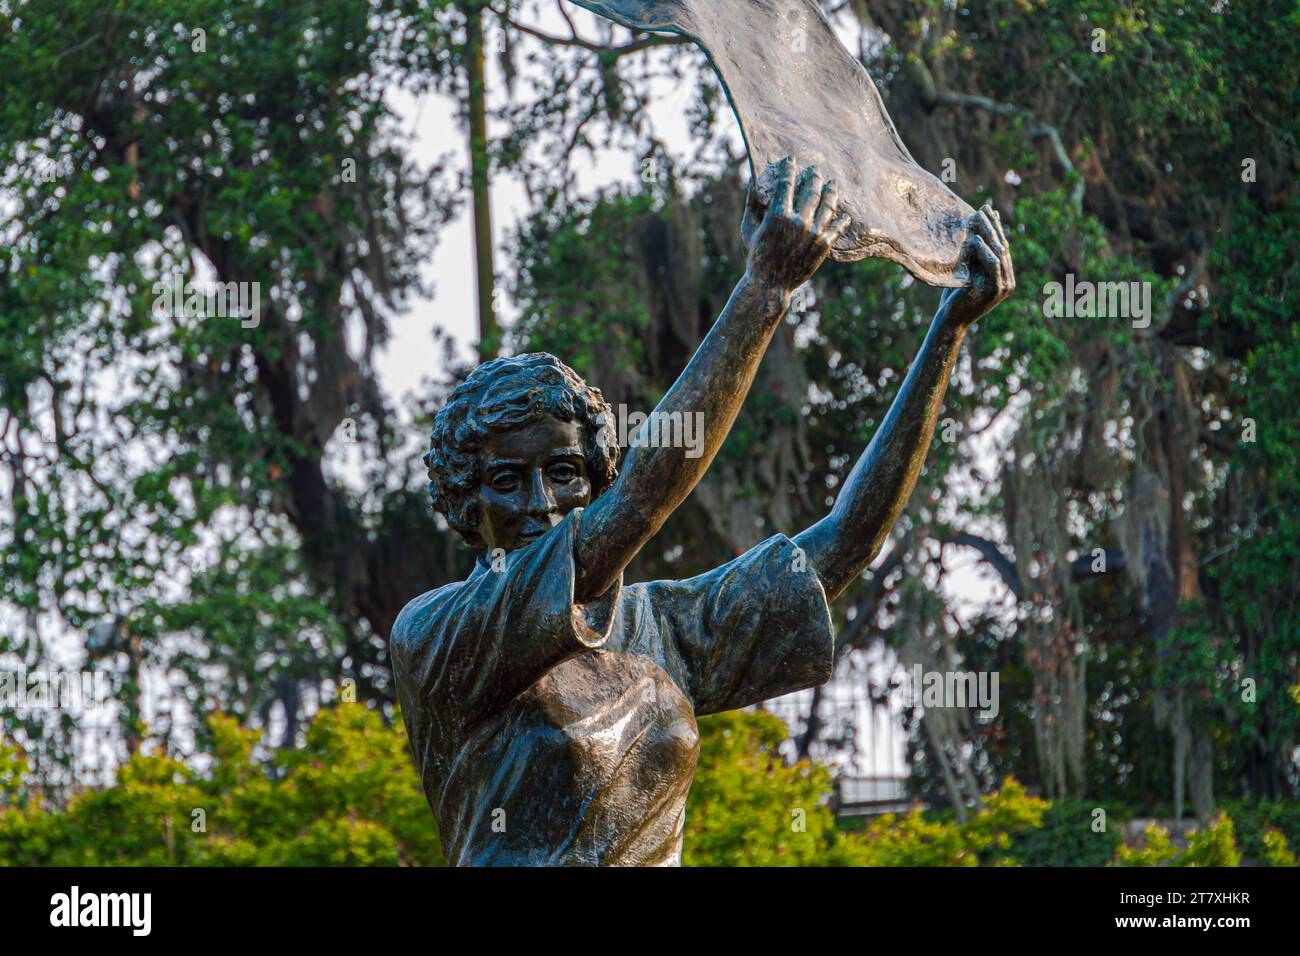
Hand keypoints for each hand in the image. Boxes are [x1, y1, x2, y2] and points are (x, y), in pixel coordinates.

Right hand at [741, 156, 850, 293]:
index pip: (786, 183)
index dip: (789, 169)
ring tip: (833, 184)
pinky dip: (841, 219)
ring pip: (827, 205)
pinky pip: (836, 228)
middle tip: (815, 170)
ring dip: (831, 192)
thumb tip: (753, 183)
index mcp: (778, 214)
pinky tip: (844, 215)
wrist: (770, 285)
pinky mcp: (823, 246)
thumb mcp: (749, 229)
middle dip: (814, 176)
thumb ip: (752, 204)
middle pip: (811, 190)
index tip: (791, 159)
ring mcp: (813, 233)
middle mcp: (798, 221)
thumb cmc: (756, 257)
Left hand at [938, 202, 1014, 327]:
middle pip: (1003, 246)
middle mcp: (1008, 281)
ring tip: (979, 217)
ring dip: (989, 233)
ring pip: (1000, 253)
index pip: (1002, 246)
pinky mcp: (995, 290)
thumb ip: (975, 256)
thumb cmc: (954, 296)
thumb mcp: (967, 272)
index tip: (988, 209)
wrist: (951, 320)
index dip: (996, 227)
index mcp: (1004, 276)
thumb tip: (973, 232)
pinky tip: (975, 239)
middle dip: (994, 225)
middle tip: (985, 207)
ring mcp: (1004, 286)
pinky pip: (993, 265)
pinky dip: (985, 251)